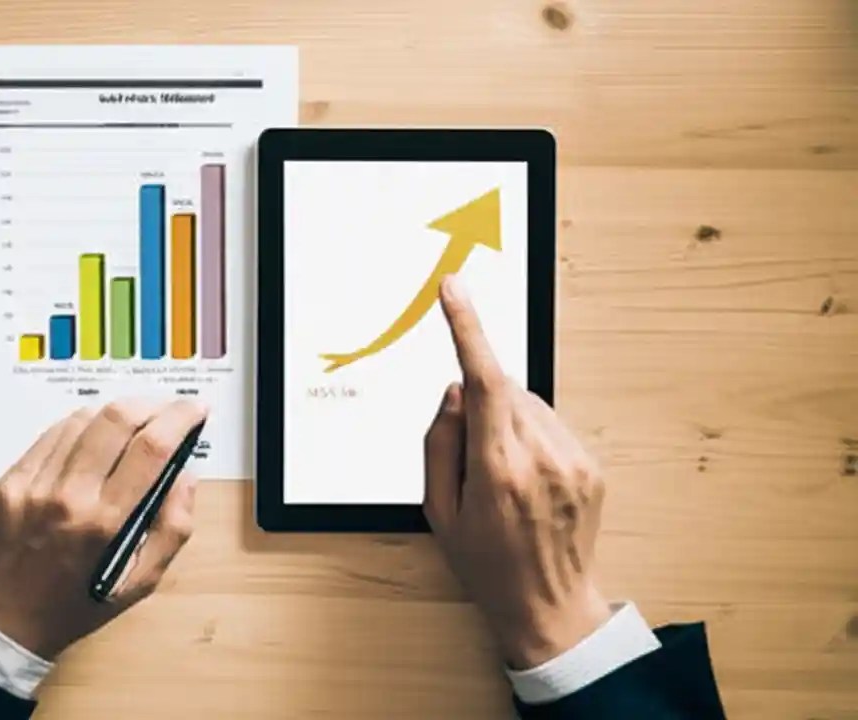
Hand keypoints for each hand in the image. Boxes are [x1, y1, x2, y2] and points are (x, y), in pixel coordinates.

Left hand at [0, 399, 206, 659]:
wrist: (3, 621)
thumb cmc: (77, 606)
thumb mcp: (140, 584)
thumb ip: (173, 529)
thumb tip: (187, 476)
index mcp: (104, 524)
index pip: (150, 449)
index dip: (180, 418)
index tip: (196, 408)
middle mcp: (67, 496)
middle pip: (116, 419)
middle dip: (151, 404)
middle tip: (167, 410)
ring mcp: (33, 484)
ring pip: (82, 419)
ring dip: (116, 412)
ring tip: (133, 423)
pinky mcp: (11, 479)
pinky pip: (52, 434)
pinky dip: (81, 426)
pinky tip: (94, 437)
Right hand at [423, 276, 611, 669]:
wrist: (550, 607)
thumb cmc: (486, 564)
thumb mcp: (438, 512)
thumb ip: (440, 444)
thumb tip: (456, 392)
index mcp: (498, 469)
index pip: (483, 380)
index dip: (467, 329)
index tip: (453, 291)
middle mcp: (542, 458)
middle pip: (504, 390)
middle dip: (481, 404)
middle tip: (473, 458)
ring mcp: (573, 462)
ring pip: (529, 405)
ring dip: (507, 422)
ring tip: (503, 476)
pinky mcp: (591, 466)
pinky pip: (551, 425)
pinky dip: (531, 438)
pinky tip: (527, 482)